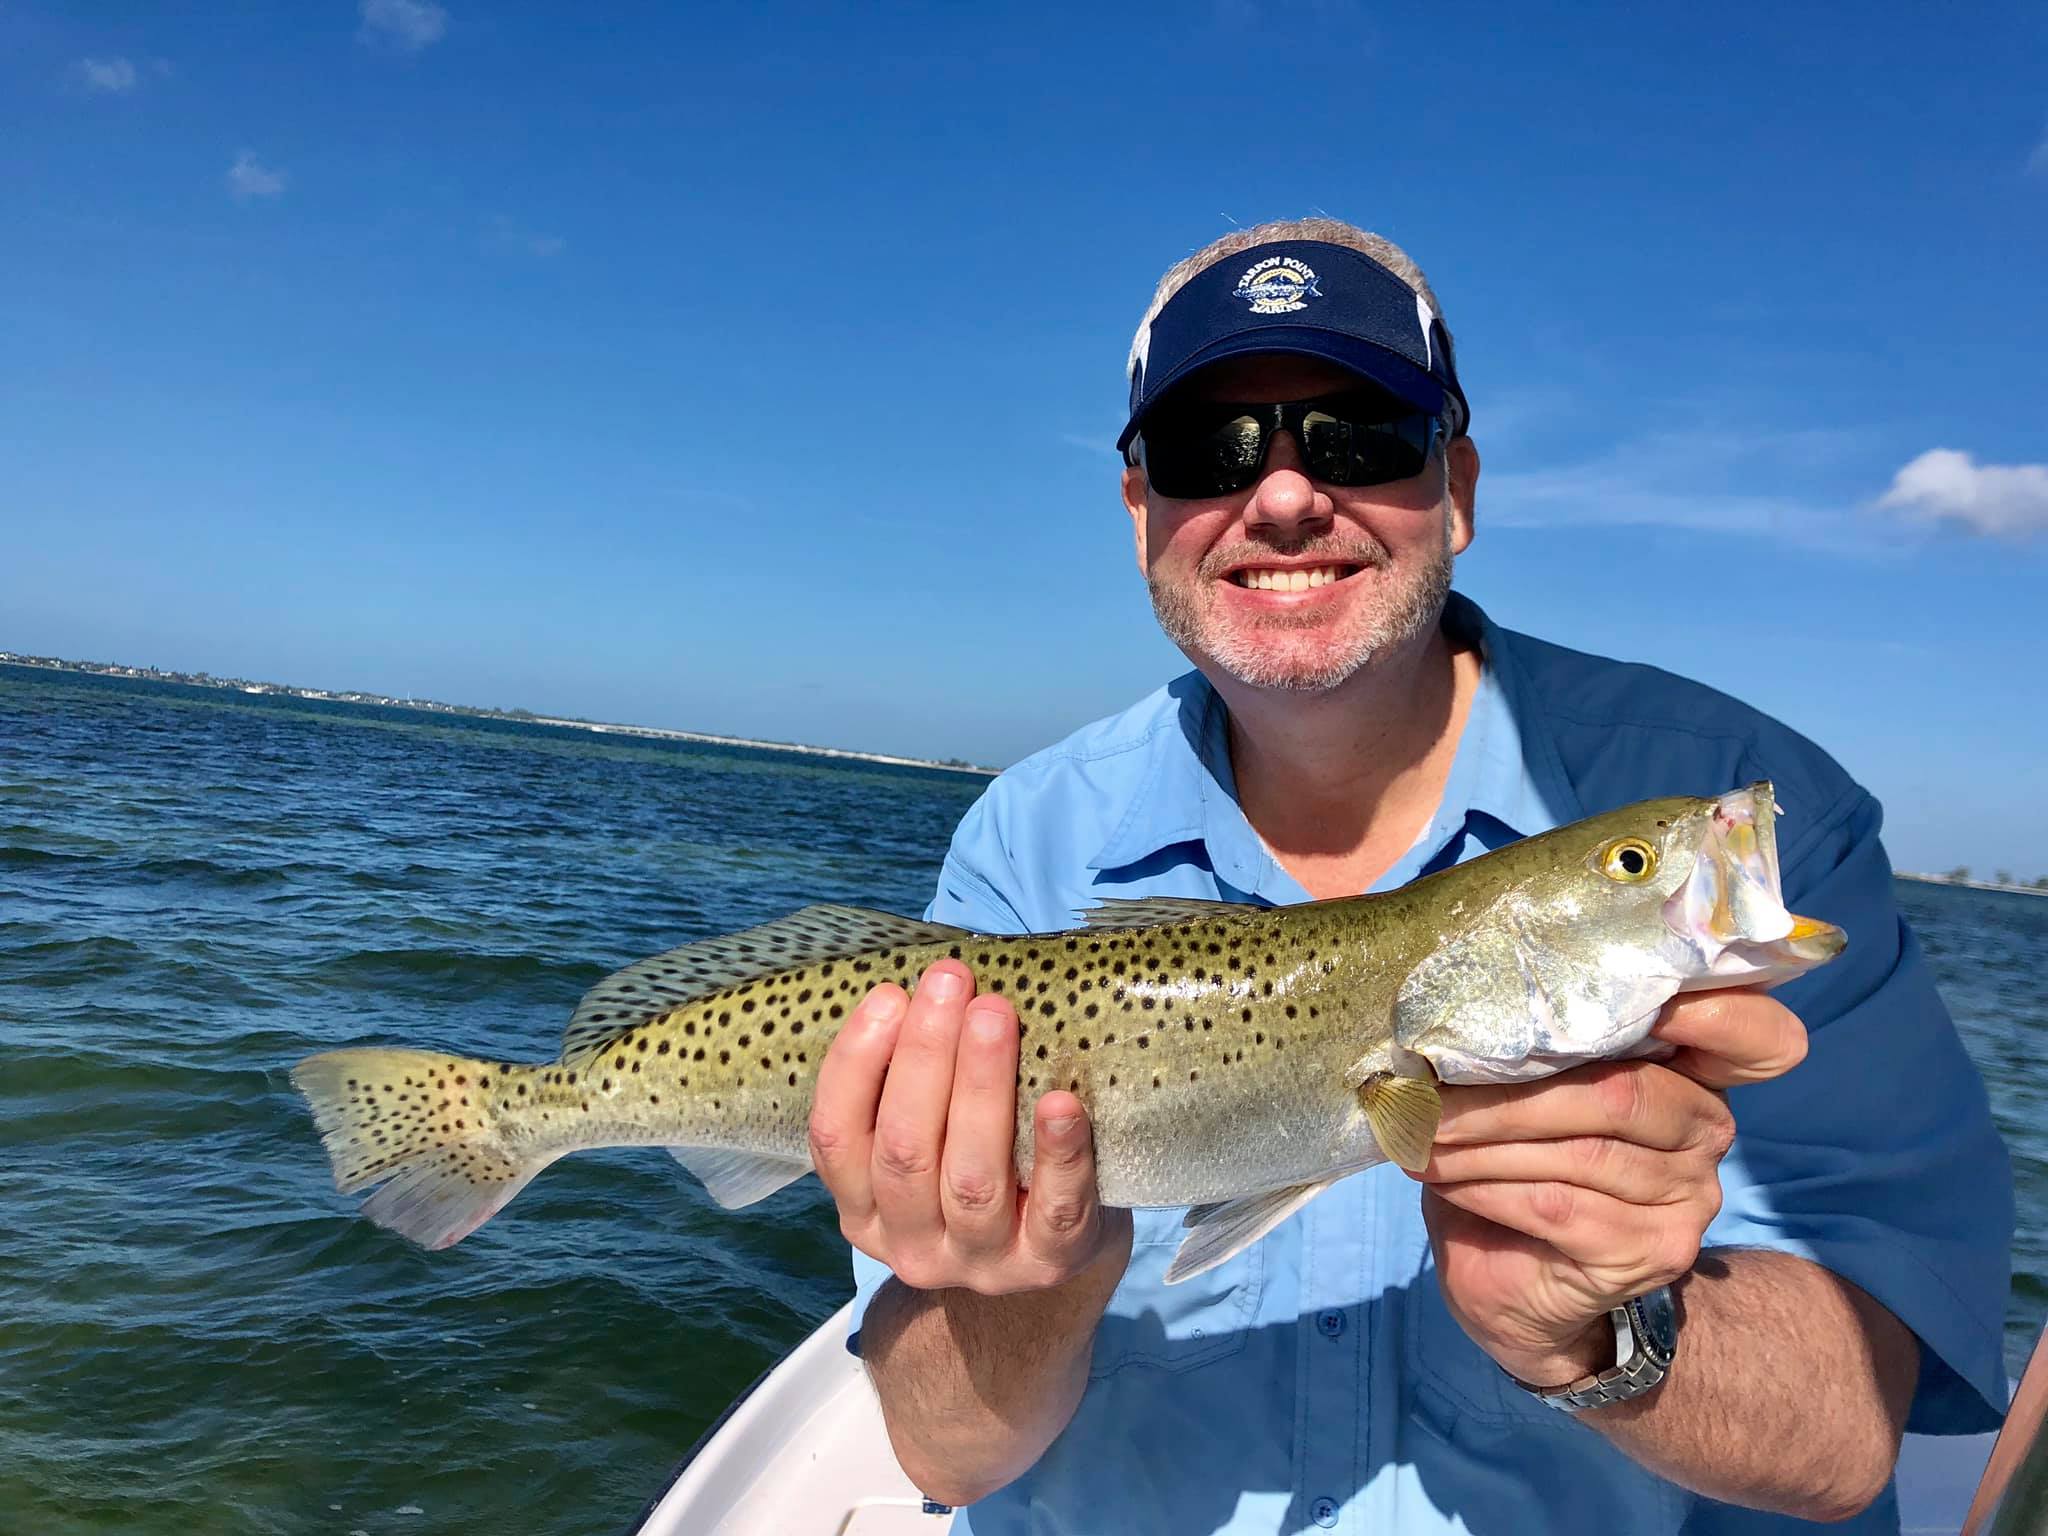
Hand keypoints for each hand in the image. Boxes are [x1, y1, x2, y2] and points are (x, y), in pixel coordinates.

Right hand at [809, 958, 1132, 1296]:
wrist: (1056, 1250)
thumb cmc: (984, 1164)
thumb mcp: (931, 1136)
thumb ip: (918, 1081)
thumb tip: (929, 986)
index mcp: (864, 1208)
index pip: (835, 1137)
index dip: (856, 1063)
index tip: (890, 995)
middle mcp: (911, 1243)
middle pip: (904, 1151)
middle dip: (924, 1056)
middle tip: (951, 982)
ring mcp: (979, 1262)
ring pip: (971, 1179)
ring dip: (981, 1088)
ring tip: (995, 1014)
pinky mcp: (1047, 1266)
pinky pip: (1053, 1211)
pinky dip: (1058, 1154)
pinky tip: (1063, 1102)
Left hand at [1409, 988, 1807, 1387]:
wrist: (1516, 1287)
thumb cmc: (1513, 1162)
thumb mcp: (1523, 1093)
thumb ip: (1531, 1051)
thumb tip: (1456, 1015)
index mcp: (1691, 1070)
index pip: (1755, 1037)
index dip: (1715, 1012)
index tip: (1645, 1005)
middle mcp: (1708, 1129)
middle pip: (1622, 1093)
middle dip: (1509, 1095)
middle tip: (1428, 1098)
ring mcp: (1691, 1196)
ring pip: (1581, 1153)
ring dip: (1483, 1142)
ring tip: (1421, 1136)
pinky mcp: (1656, 1250)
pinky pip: (1559, 1204)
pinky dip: (1487, 1185)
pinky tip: (1441, 1177)